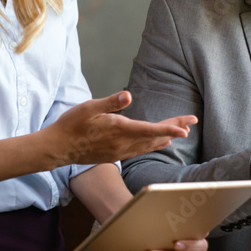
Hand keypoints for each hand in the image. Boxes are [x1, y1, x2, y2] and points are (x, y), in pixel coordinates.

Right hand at [44, 91, 196, 166]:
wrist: (58, 148)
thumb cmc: (72, 125)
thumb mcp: (88, 108)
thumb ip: (110, 102)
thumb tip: (128, 95)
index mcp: (119, 130)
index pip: (150, 130)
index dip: (169, 128)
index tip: (186, 128)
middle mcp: (123, 144)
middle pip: (155, 137)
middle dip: (174, 128)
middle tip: (192, 121)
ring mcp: (120, 152)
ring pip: (149, 145)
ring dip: (166, 137)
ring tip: (182, 131)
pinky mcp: (115, 155)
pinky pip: (140, 150)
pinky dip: (153, 145)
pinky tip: (160, 143)